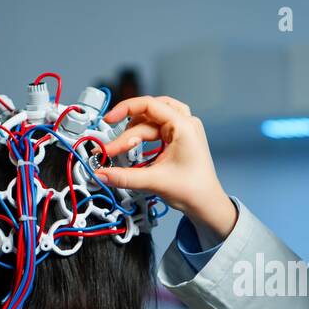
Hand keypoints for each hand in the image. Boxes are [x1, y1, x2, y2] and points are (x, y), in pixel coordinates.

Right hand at [94, 95, 237, 239]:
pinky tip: (133, 148)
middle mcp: (185, 124)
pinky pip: (155, 130)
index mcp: (184, 127)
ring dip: (133, 135)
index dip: (126, 109)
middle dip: (127, 134)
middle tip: (110, 149)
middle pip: (147, 116)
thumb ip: (125, 177)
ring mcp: (182, 130)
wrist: (207, 204)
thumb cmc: (194, 190)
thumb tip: (101, 173)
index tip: (109, 120)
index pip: (149, 104)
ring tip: (121, 150)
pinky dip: (142, 138)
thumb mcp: (155, 181)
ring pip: (150, 123)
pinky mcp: (178, 139)